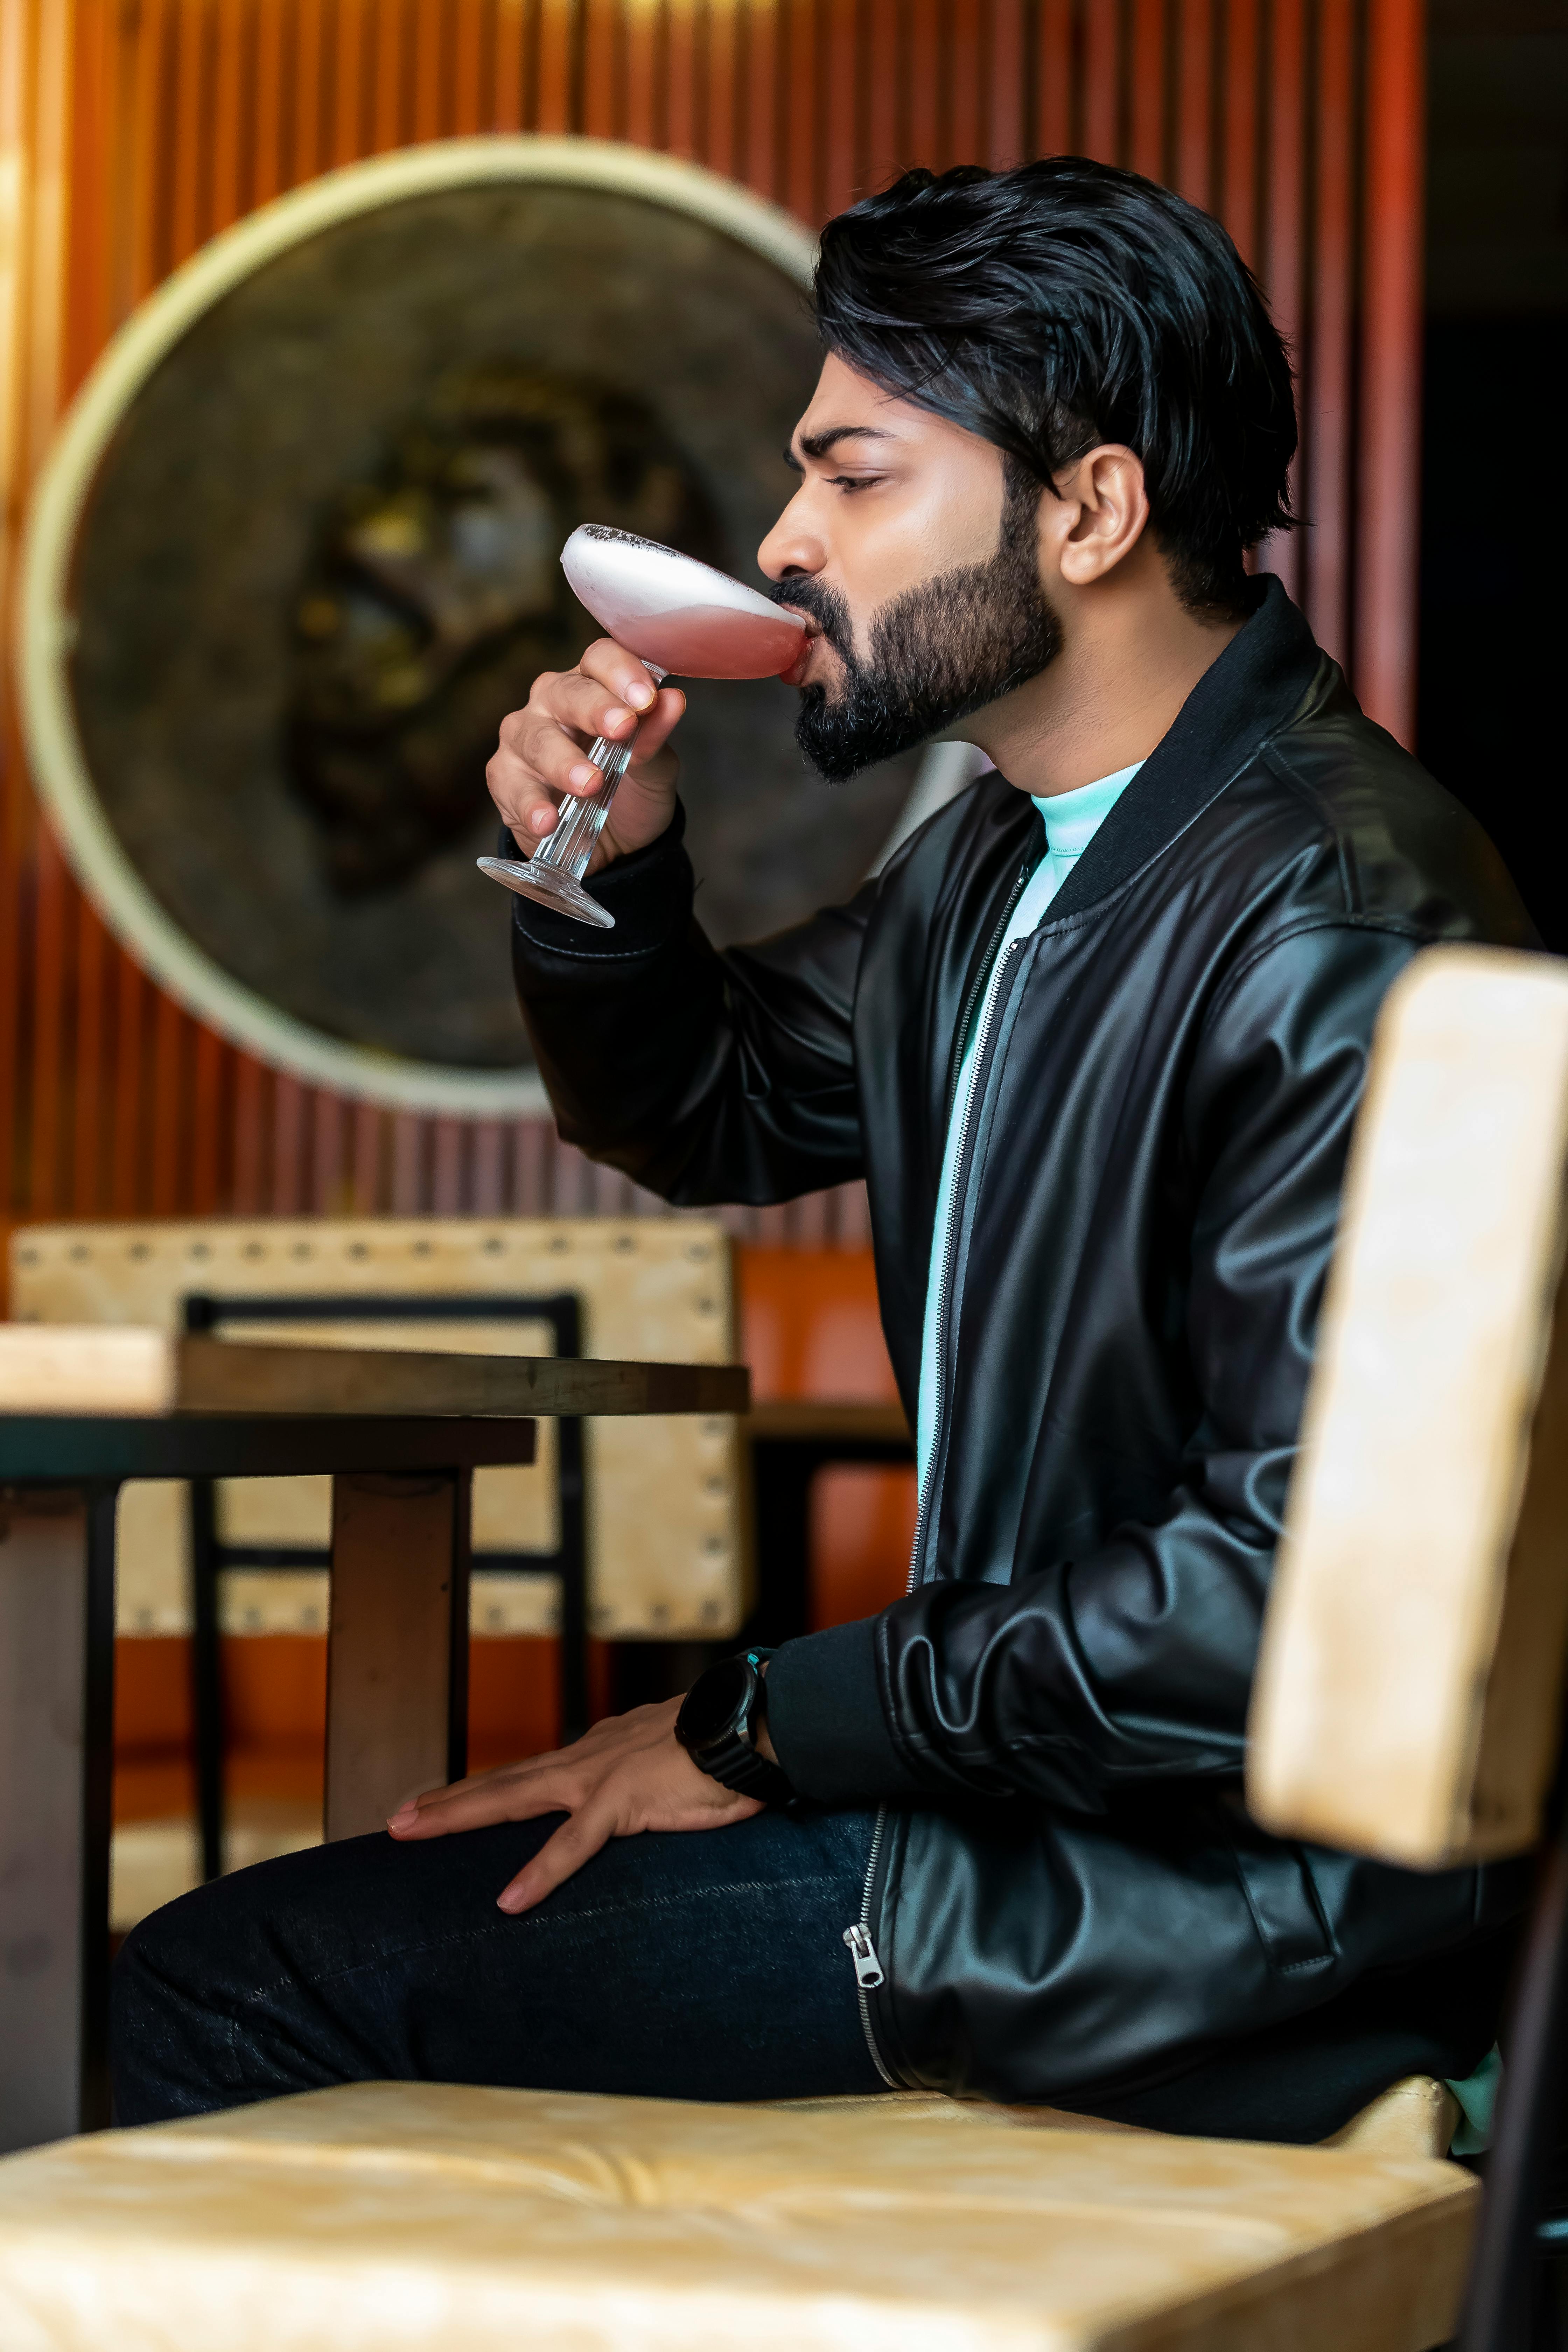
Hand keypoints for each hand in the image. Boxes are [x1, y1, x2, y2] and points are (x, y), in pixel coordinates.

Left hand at [385, 1697, 761, 1912]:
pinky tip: (511, 1899)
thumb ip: (640, 1784)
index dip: (483, 1788)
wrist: (753, 1724)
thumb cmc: (722, 1748)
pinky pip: (572, 1845)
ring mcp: (598, 1778)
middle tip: (395, 1818)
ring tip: (410, 1831)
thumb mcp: (668, 1764)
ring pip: (513, 1797)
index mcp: (598, 1752)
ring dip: (458, 1814)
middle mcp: (586, 1758)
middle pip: (502, 1780)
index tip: (442, 1801)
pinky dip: (539, 1873)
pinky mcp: (622, 1802)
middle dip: (445, 1800)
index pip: (527, 1772)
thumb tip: (634, 1801)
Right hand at [486, 639, 685, 874]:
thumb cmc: (630, 789)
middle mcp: (551, 702)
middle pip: (564, 692)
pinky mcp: (505, 778)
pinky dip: (531, 806)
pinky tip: (548, 821)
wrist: (611, 845)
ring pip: (536, 739)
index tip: (646, 698)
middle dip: (593, 709)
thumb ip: (656, 736)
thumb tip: (674, 700)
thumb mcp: (654, 768)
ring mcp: (524, 738)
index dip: (621, 672)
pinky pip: (514, 787)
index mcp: (592, 685)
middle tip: (620, 730)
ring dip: (563, 762)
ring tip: (589, 784)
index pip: (600, 659)